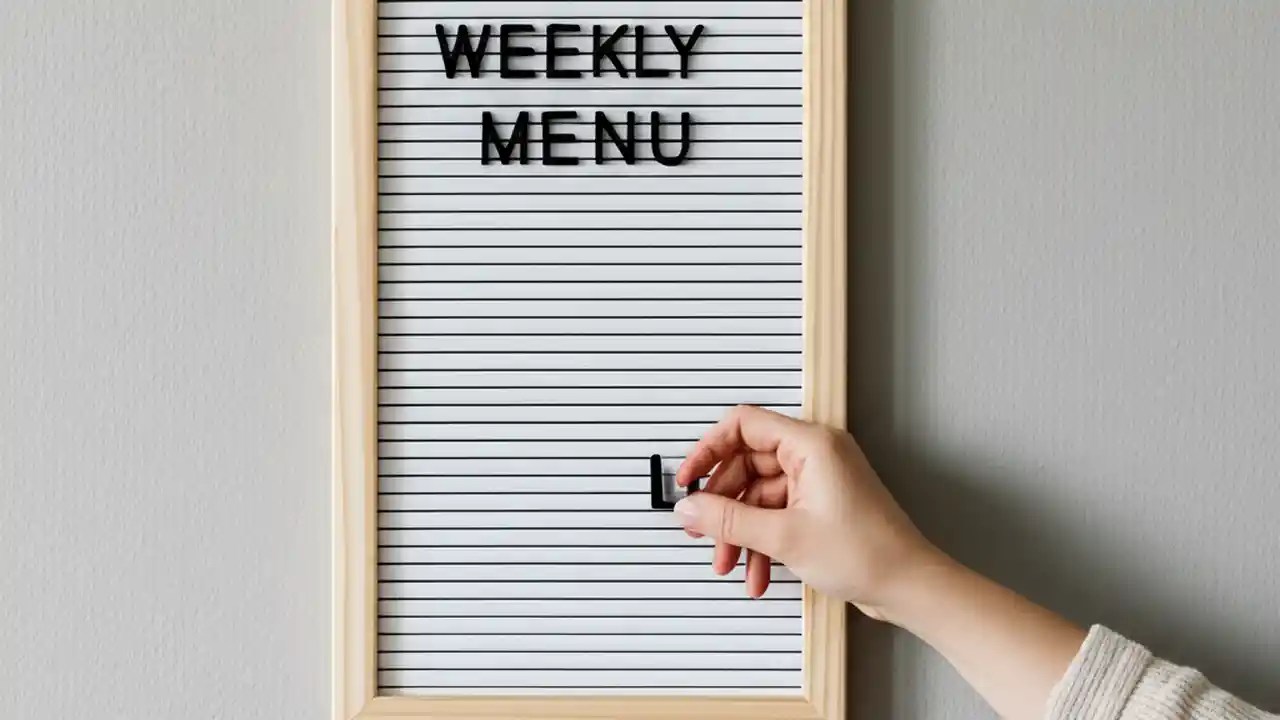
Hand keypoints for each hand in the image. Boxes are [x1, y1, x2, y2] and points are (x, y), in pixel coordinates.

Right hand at [673, 405, 943, 619]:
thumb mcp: (784, 536)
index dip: (709, 449)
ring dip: (740, 531)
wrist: (908, 586)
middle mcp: (815, 456)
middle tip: (702, 530)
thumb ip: (729, 519)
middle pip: (747, 465)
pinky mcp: (821, 506)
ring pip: (759, 495)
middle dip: (723, 504)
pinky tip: (758, 573)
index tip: (689, 479)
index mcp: (810, 445)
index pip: (744, 425)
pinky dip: (761, 541)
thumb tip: (690, 507)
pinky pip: (776, 513)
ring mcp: (818, 481)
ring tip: (730, 563)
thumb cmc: (868, 553)